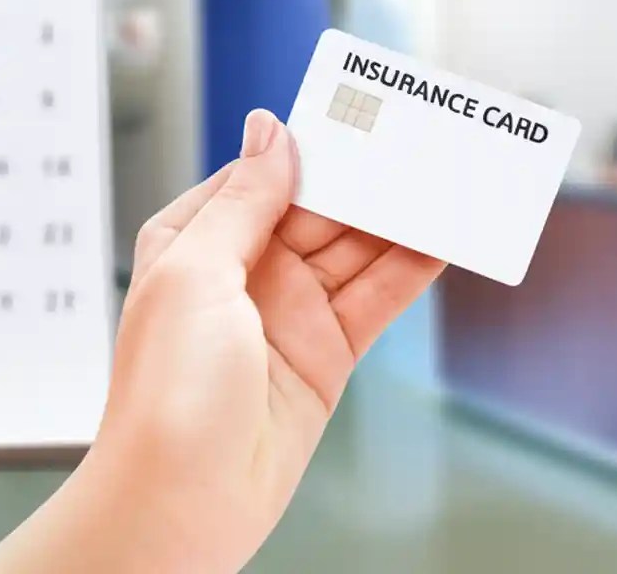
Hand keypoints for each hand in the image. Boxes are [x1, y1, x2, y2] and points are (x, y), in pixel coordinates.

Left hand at [0, 110, 444, 571]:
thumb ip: (245, 199)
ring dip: (402, 219)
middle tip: (427, 144)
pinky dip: (413, 268)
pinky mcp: (328, 352)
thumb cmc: (166, 393)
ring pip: (358, 250)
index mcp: (199, 241)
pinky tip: (444, 240)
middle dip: (371, 180)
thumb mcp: (195, 273)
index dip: (319, 146)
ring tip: (450, 182)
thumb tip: (270, 131)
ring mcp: (291, 312)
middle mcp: (247, 271)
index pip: (268, 174)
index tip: (367, 115)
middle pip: (323, 209)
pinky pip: (378, 297)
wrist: (183, 501)